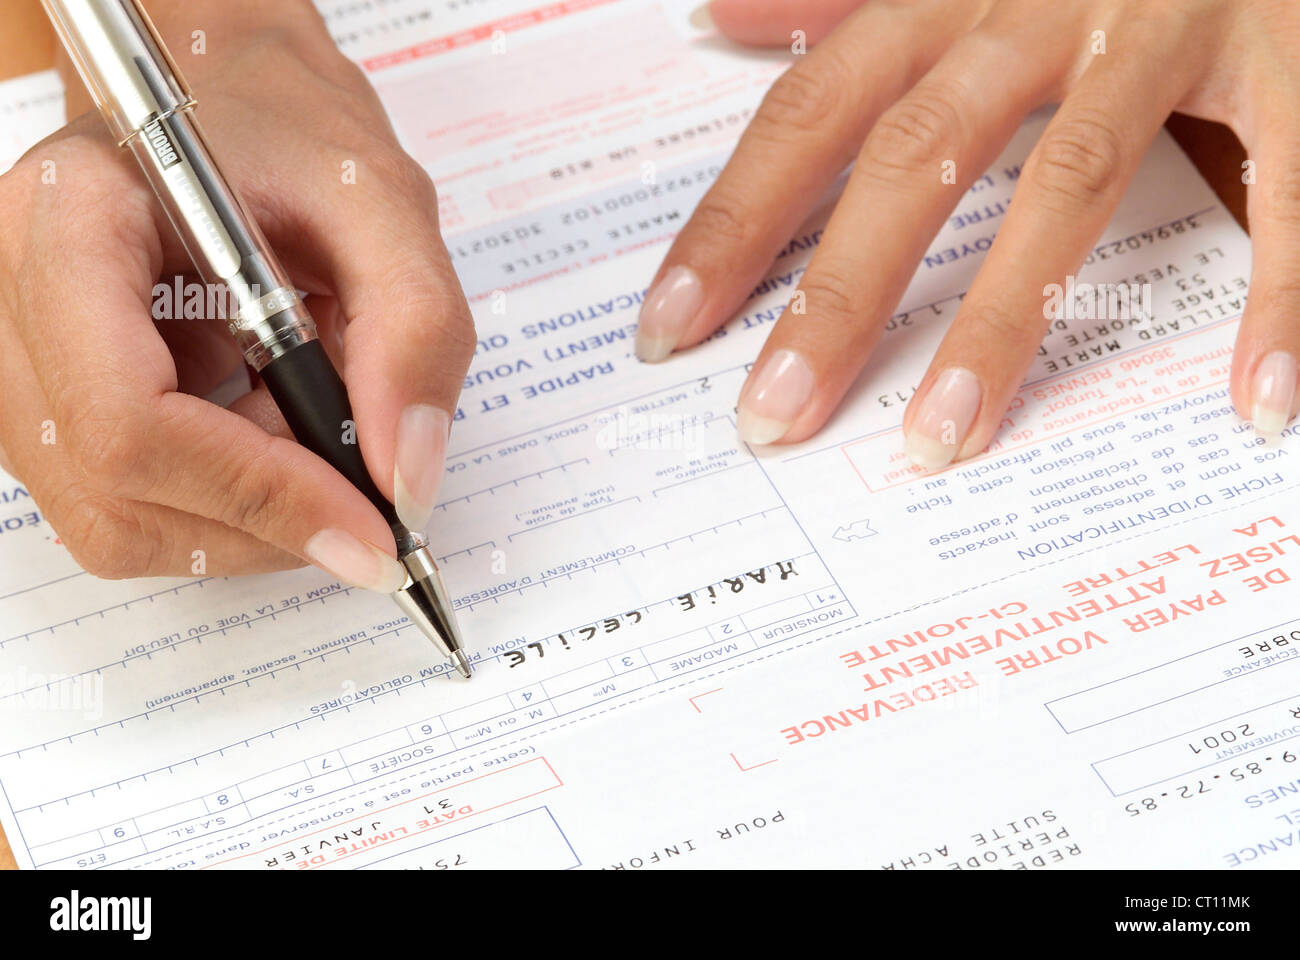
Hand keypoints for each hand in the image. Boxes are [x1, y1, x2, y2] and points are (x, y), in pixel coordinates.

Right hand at [0, 0, 473, 587]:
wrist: (239, 108)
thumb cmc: (294, 138)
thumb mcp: (384, 205)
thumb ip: (415, 330)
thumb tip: (406, 477)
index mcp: (74, 221)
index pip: (127, 416)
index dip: (256, 493)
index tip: (370, 525)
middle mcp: (18, 299)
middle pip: (116, 489)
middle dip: (264, 517)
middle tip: (367, 496)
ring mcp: (26, 362)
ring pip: (117, 519)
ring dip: (248, 519)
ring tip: (316, 440)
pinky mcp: (57, 404)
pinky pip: (128, 506)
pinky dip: (227, 505)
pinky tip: (275, 440)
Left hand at [641, 0, 1298, 467]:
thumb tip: (722, 20)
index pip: (810, 114)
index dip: (733, 222)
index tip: (667, 329)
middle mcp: (1039, 3)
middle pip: (915, 159)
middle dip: (835, 297)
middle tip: (772, 416)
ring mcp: (1164, 29)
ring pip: (1066, 186)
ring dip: (1002, 326)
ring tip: (939, 444)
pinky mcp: (1287, 58)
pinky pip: (1288, 187)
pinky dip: (1277, 297)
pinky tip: (1252, 401)